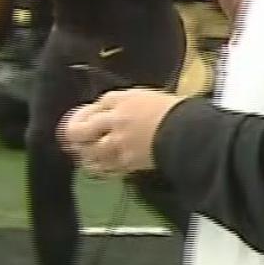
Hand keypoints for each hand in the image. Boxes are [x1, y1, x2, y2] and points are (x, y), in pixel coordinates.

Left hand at [60, 88, 185, 176]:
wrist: (189, 133)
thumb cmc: (177, 112)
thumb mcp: (151, 97)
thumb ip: (129, 103)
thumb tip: (115, 109)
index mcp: (123, 101)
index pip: (97, 105)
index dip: (89, 111)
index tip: (89, 116)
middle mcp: (114, 122)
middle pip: (79, 130)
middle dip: (74, 133)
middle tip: (74, 136)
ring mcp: (118, 144)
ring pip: (89, 151)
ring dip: (85, 152)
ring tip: (86, 153)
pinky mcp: (126, 162)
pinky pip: (106, 167)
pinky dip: (101, 167)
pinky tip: (101, 165)